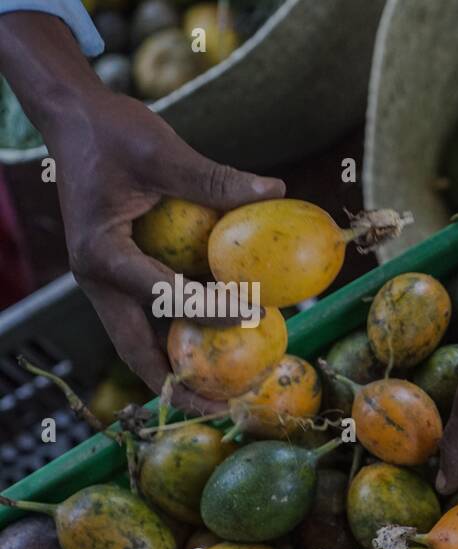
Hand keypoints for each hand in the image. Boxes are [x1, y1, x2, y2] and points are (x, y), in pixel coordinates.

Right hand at [0, 13, 283, 412]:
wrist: (75, 120)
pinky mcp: (123, 278)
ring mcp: (109, 284)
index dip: (206, 310)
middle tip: (222, 411)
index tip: (252, 316)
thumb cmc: (113, 132)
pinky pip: (154, 320)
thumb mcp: (162, 150)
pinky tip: (226, 351)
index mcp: (101, 253)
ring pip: (143, 344)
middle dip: (177, 385)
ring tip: (226, 400)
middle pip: (136, 350)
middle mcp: (100, 279)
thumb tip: (274, 191)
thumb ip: (214, 178)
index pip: (158, 294)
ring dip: (180, 372)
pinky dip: (185, 338)